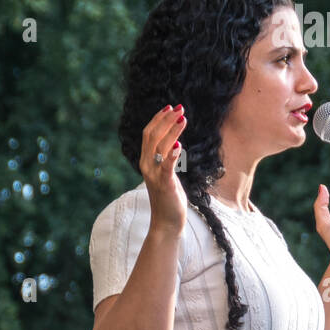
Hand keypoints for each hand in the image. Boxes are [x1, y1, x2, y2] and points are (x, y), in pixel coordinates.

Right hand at [139, 104, 186, 235]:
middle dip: (166, 120)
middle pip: (152, 136)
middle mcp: (147, 166)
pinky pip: (166, 167)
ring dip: (172, 131)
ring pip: (160, 147)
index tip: (171, 107)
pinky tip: (178, 145)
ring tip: (183, 118)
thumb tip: (173, 141)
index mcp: (145, 161)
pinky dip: (171, 155)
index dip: (158, 118)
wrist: (166, 222)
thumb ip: (165, 158)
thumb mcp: (165, 174)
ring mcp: (154, 175)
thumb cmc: (168, 197)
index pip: (148, 133)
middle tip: (180, 108)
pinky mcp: (165, 184)